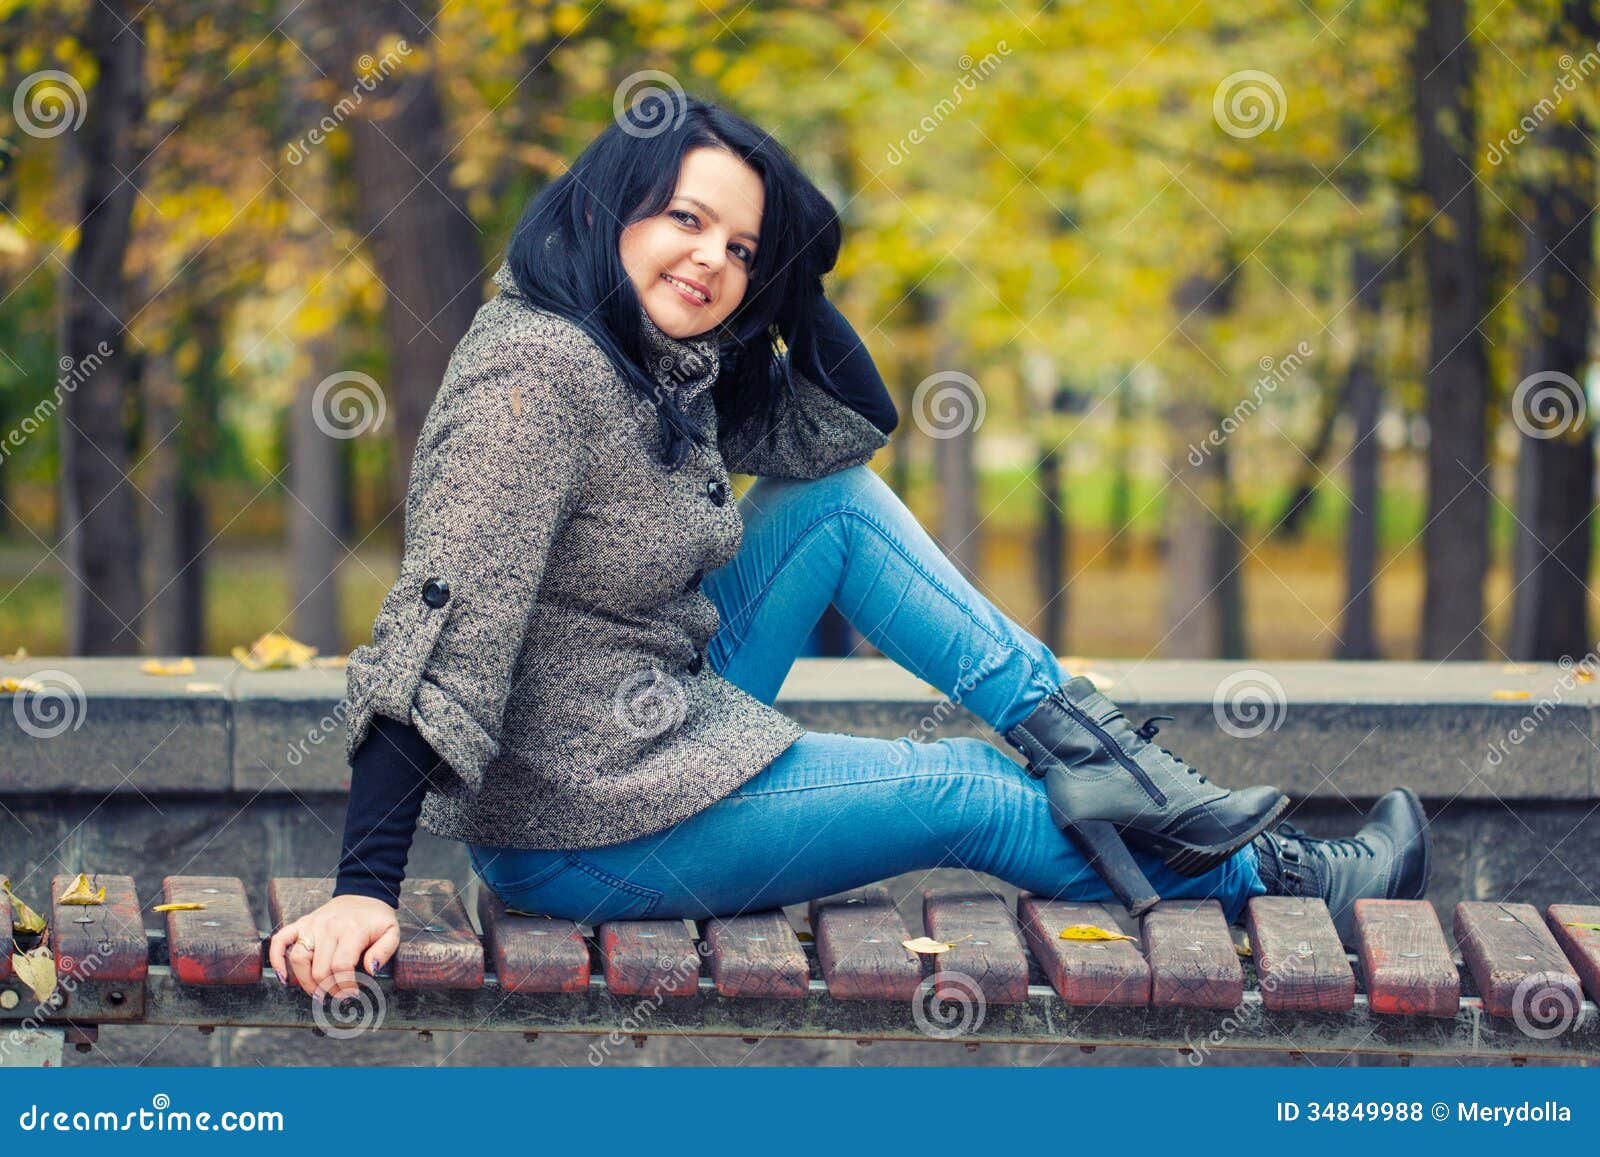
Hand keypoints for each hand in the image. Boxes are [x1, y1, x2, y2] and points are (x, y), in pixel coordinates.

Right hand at [268, 894, 399, 999]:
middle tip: (337, 996)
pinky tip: (283, 978)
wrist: (363, 893)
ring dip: (305, 982)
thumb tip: (370, 970)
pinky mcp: (300, 923)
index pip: (341, 966)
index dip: (345, 986)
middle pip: (319, 969)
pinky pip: (280, 940)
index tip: (351, 994)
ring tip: (318, 993)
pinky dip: (276, 960)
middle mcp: (328, 927)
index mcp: (352, 929)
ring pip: (298, 959)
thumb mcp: (391, 931)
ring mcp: (312, 924)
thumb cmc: (376, 918)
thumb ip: (384, 951)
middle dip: (328, 989)